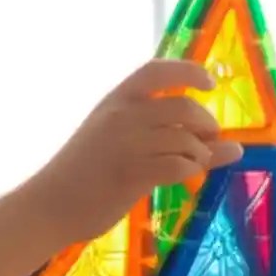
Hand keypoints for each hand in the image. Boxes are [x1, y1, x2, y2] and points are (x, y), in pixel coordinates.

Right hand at [0, 59, 240, 275]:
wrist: (49, 204)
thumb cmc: (81, 172)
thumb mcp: (115, 139)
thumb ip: (160, 133)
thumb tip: (226, 140)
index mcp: (115, 100)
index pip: (157, 71)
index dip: (189, 71)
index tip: (208, 84)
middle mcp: (121, 116)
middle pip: (183, 108)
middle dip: (206, 124)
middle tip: (208, 140)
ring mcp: (126, 145)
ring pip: (185, 139)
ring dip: (200, 153)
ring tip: (194, 163)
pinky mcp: (131, 174)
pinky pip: (178, 165)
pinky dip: (190, 170)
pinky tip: (186, 177)